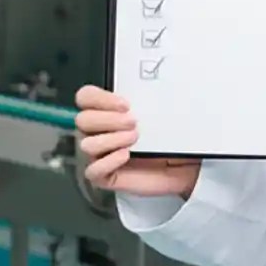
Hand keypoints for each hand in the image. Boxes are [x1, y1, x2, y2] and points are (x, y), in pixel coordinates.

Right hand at [74, 85, 199, 197]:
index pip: (85, 97)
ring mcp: (99, 155)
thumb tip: (150, 88)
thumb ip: (151, 100)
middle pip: (83, 120)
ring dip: (110, 140)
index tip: (125, 105)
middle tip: (133, 122)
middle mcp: (98, 132)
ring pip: (86, 145)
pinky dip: (108, 162)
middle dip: (108, 119)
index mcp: (107, 111)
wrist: (183, 166)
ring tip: (134, 138)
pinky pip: (92, 171)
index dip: (100, 98)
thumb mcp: (164, 113)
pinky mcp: (104, 177)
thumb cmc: (169, 138)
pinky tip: (126, 156)